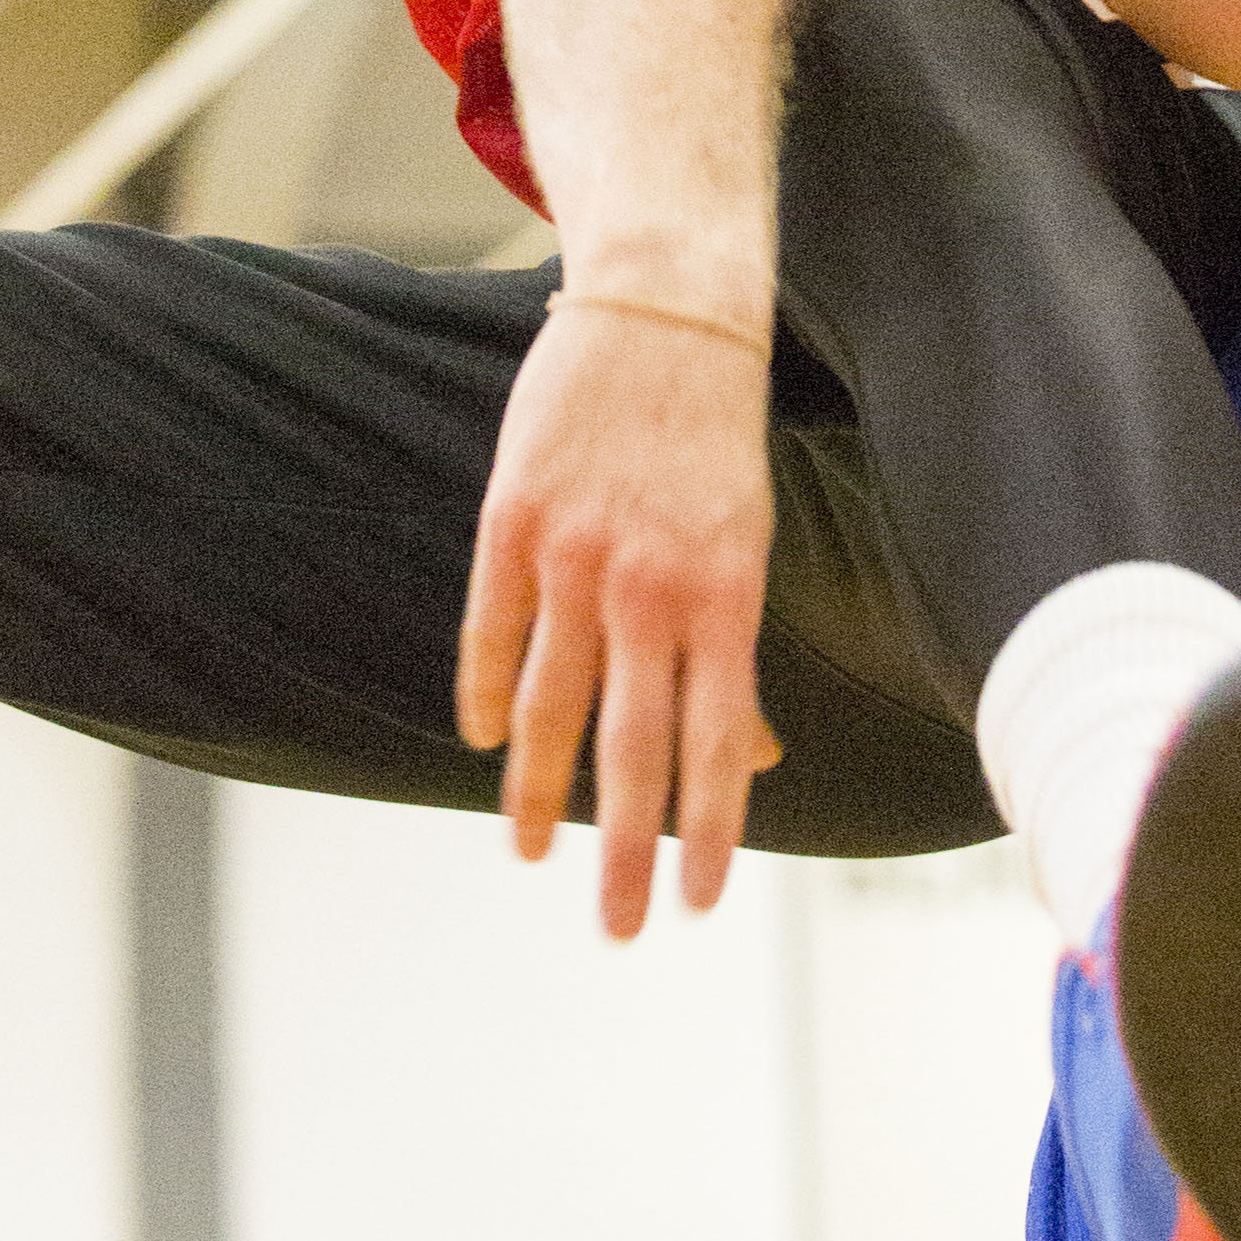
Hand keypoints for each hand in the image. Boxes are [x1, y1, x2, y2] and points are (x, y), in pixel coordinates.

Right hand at [456, 294, 781, 935]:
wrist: (666, 311)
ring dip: (539, 790)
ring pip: (550, 702)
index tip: (697, 905)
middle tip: (618, 929)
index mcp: (725, 596)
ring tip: (528, 852)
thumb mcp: (749, 542)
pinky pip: (493, 628)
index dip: (708, 832)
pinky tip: (485, 743)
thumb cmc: (715, 440)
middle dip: (626, 849)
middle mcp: (651, 586)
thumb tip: (755, 760)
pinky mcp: (515, 517)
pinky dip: (486, 692)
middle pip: (632, 746)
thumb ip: (733, 651)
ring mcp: (576, 553)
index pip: (718, 745)